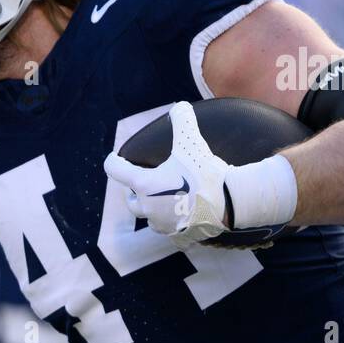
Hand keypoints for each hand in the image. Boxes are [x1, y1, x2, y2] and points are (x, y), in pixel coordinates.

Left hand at [104, 101, 297, 250]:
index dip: (113, 161)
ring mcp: (161, 225)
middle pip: (130, 199)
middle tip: (142, 182)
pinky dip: (172, 222)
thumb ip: (183, 121)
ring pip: (149, 216)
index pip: (115, 170)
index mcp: (144, 185)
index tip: (114, 159)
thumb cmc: (205, 173)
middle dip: (134, 191)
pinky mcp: (177, 236)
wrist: (230, 203)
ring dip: (152, 207)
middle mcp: (147, 208)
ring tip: (164, 198)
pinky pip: (169, 231)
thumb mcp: (192, 142)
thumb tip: (180, 106)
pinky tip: (182, 215)